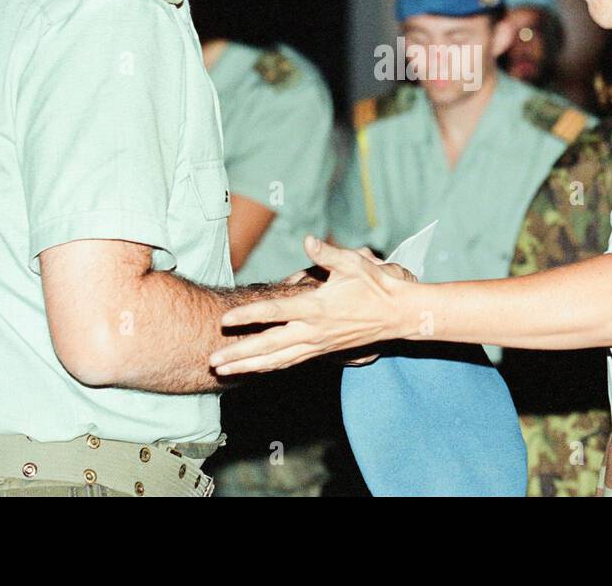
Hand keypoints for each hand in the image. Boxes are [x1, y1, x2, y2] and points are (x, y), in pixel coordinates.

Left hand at [211, 236, 414, 374]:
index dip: (249, 316)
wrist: (399, 314)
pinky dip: (269, 367)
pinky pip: (291, 361)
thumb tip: (308, 240)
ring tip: (222, 371)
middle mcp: (314, 330)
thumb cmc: (376, 285)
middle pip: (269, 346)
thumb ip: (327, 253)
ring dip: (248, 366)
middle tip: (213, 360)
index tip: (225, 320)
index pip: (276, 313)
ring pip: (277, 359)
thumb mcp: (353, 263)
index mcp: (317, 307)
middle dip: (239, 354)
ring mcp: (318, 344)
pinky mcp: (323, 351)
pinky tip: (254, 370)